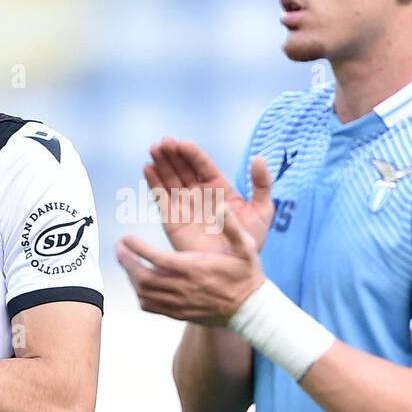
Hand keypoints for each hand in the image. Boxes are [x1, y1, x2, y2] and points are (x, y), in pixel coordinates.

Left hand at [116, 207, 264, 325]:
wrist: (250, 309)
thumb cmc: (246, 275)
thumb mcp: (246, 247)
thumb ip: (233, 226)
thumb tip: (222, 206)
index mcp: (195, 269)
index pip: (157, 259)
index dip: (137, 248)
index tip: (126, 238)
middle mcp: (183, 288)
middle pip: (144, 278)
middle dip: (126, 262)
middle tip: (119, 248)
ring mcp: (179, 304)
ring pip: (144, 293)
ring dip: (130, 277)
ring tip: (126, 261)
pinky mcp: (179, 314)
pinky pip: (151, 307)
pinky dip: (140, 294)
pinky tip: (138, 283)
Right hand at [145, 138, 273, 252]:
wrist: (234, 268)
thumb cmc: (250, 241)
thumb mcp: (263, 210)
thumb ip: (262, 184)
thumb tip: (258, 158)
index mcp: (219, 187)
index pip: (203, 165)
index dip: (192, 154)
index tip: (183, 143)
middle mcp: (199, 193)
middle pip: (183, 168)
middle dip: (173, 155)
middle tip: (164, 142)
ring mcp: (185, 206)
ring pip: (170, 180)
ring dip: (161, 164)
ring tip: (154, 149)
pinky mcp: (172, 220)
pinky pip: (161, 199)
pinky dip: (153, 183)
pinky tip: (148, 168)